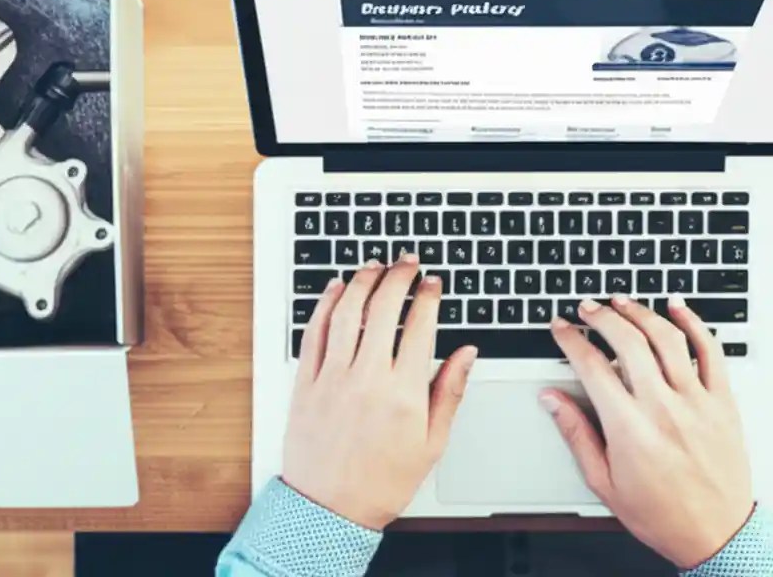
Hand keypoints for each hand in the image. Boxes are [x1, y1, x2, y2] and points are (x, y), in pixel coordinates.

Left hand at [282, 255, 478, 529]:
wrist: (328, 509)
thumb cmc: (381, 482)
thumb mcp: (431, 443)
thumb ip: (450, 392)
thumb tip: (467, 353)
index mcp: (403, 393)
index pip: (420, 326)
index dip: (428, 296)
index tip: (433, 283)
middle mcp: (366, 378)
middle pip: (383, 308)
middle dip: (398, 277)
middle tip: (407, 263)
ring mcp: (332, 377)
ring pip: (347, 312)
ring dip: (362, 281)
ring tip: (374, 266)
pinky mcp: (305, 382)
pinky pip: (314, 332)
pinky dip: (325, 305)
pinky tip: (336, 289)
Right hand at [541, 295, 752, 569]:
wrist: (716, 534)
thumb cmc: (660, 514)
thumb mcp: (603, 481)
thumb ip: (576, 434)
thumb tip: (552, 400)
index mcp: (629, 429)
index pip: (592, 366)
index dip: (570, 340)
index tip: (560, 329)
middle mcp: (663, 408)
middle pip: (628, 342)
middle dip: (601, 317)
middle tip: (587, 309)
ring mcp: (697, 401)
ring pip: (667, 339)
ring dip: (641, 313)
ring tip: (622, 303)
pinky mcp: (723, 402)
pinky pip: (711, 352)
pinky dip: (694, 323)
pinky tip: (677, 308)